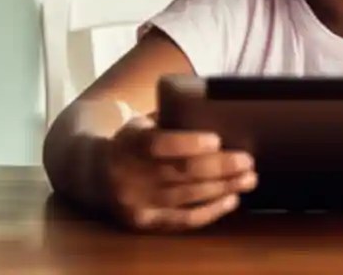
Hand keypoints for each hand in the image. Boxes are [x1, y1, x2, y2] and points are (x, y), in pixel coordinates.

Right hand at [102, 115, 256, 230]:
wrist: (94, 173)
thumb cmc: (132, 142)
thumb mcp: (141, 124)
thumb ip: (170, 123)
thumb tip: (218, 118)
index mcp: (128, 143)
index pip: (159, 145)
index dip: (189, 144)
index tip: (217, 140)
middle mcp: (129, 175)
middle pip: (181, 173)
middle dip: (220, 168)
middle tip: (248, 161)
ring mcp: (136, 202)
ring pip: (187, 197)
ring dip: (223, 188)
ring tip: (248, 179)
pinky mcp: (144, 222)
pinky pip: (183, 220)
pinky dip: (211, 210)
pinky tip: (230, 200)